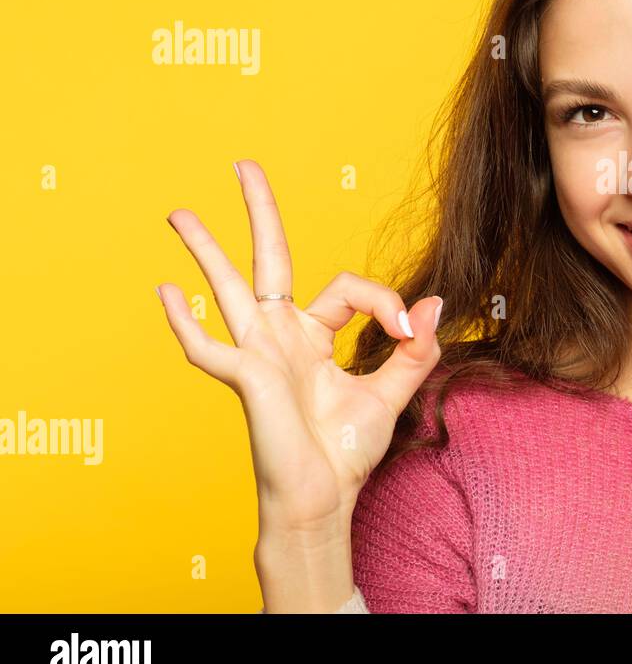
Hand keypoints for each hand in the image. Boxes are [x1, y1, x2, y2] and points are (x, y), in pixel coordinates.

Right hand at [157, 159, 442, 537]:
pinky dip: (186, 322)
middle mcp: (281, 336)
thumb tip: (433, 303)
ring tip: (179, 212)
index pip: (348, 288)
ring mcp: (258, 354)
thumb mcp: (392, 394)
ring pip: (229, 288)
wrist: (324, 499)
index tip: (407, 328)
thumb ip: (414, 351)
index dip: (383, 299)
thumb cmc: (347, 452)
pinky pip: (208, 348)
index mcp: (313, 335)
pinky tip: (167, 292)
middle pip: (269, 259)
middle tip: (243, 164)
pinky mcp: (246, 380)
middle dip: (259, 211)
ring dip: (205, 249)